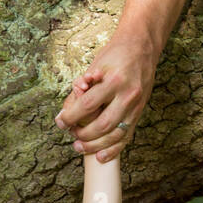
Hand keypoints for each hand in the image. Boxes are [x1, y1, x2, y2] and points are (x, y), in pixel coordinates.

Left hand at [55, 36, 156, 160]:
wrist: (142, 46)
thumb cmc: (115, 54)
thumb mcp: (95, 65)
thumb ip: (82, 88)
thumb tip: (67, 110)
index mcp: (114, 80)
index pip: (87, 105)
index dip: (71, 116)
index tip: (60, 122)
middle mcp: (128, 95)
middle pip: (102, 124)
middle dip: (83, 134)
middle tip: (71, 133)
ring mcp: (136, 106)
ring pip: (115, 134)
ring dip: (96, 145)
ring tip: (79, 147)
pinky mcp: (139, 112)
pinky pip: (126, 136)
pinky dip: (113, 149)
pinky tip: (101, 156)